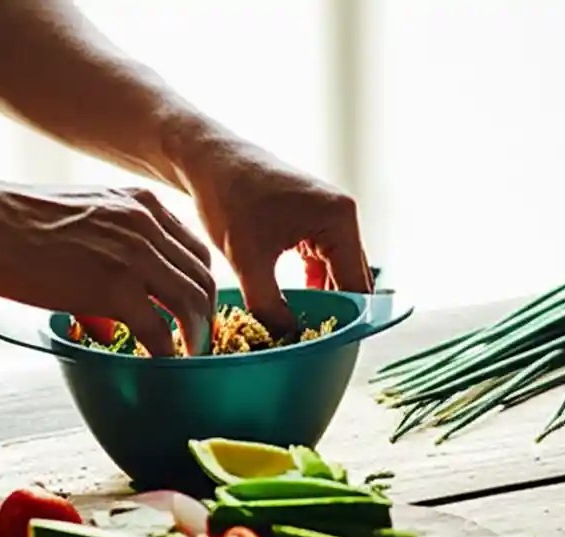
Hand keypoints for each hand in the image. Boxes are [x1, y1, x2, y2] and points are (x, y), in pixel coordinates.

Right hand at [0, 181, 215, 356]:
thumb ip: (112, 246)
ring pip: (191, 305)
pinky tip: (160, 366)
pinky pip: (159, 331)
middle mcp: (148, 225)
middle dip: (205, 316)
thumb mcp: (84, 215)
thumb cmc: (16, 222)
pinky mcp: (115, 288)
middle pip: (202, 279)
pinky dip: (167, 354)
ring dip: (194, 338)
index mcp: (142, 204)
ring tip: (185, 359)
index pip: (194, 250)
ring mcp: (135, 255)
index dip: (200, 286)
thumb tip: (113, 310)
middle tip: (196, 343)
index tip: (193, 311)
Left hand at [180, 138, 373, 333]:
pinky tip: (293, 304)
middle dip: (334, 312)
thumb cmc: (228, 199)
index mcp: (340, 219)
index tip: (330, 348)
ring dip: (321, 298)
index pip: (356, 285)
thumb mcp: (247, 260)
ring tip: (302, 329)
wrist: (208, 160)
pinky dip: (311, 283)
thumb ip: (269, 306)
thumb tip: (286, 339)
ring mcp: (330, 215)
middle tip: (314, 345)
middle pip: (351, 279)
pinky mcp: (313, 218)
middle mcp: (343, 214)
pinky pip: (323, 260)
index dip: (346, 320)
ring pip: (336, 271)